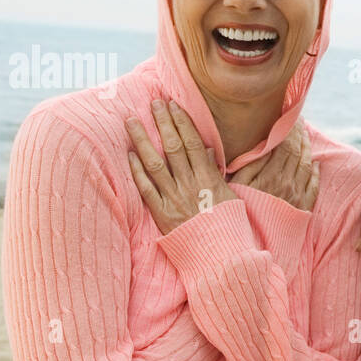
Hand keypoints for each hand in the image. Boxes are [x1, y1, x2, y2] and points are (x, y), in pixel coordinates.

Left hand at [126, 99, 237, 234]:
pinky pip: (146, 188)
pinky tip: (130, 154)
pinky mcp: (161, 214)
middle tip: (153, 103)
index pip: (192, 143)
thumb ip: (216, 172)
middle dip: (163, 122)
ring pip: (155, 163)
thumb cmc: (229, 227)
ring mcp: (173, 199)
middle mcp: (189, 185)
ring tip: (132, 121)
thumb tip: (207, 150)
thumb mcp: (230, 196)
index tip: (174, 105)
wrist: (220, 257)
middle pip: (173, 147)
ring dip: (143, 140)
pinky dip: (137, 170)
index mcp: (208, 179)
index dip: (182, 122)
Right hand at [230, 122, 319, 212]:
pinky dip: (315, 171)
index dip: (289, 128)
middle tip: (298, 120)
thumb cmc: (240, 213)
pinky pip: (314, 184)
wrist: (256, 242)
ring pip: (307, 164)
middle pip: (297, 151)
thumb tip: (263, 144)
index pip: (284, 144)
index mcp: (271, 174)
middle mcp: (287, 182)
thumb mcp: (237, 186)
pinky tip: (315, 163)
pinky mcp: (303, 207)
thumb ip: (250, 164)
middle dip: (299, 133)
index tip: (289, 117)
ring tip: (305, 135)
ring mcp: (297, 195)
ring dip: (307, 147)